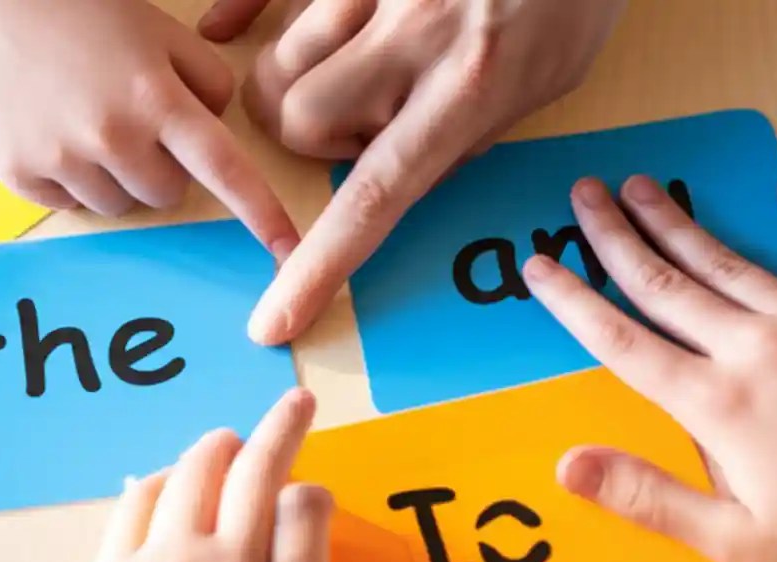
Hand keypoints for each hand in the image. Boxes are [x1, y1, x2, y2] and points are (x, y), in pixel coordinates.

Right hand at [0, 0, 297, 257]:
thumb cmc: (81, 7)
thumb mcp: (158, 29)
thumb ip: (202, 80)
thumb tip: (214, 129)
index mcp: (158, 98)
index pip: (225, 167)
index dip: (261, 212)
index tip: (290, 251)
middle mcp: (113, 136)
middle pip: (167, 195)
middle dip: (161, 167)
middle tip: (130, 121)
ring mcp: (62, 158)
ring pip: (117, 205)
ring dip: (114, 176)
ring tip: (85, 119)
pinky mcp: (17, 172)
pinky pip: (66, 203)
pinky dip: (67, 177)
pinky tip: (51, 128)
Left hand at [62, 388, 450, 561]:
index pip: (308, 515)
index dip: (315, 496)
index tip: (316, 496)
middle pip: (259, 472)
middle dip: (283, 428)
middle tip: (297, 400)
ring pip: (196, 473)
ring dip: (217, 446)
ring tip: (230, 436)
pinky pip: (136, 502)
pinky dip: (155, 480)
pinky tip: (164, 477)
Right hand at [204, 0, 625, 343]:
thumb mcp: (550, 81)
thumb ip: (470, 130)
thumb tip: (402, 167)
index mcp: (472, 83)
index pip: (377, 195)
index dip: (320, 264)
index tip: (274, 317)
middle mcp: (414, 30)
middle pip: (298, 117)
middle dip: (315, 136)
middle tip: (366, 118)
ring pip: (282, 60)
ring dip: (301, 79)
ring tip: (356, 59)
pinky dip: (239, 11)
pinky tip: (226, 24)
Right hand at [522, 172, 776, 561]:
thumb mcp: (738, 541)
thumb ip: (648, 497)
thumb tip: (567, 465)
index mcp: (716, 403)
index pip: (622, 340)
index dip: (573, 301)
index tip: (539, 266)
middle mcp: (754, 348)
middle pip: (666, 283)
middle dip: (615, 236)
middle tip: (582, 194)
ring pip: (728, 260)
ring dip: (679, 222)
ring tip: (642, 185)